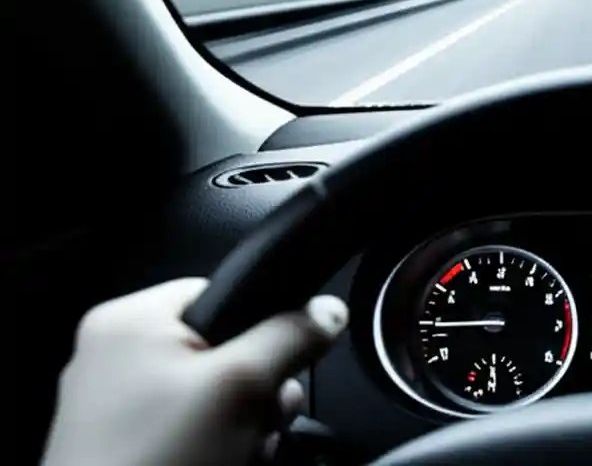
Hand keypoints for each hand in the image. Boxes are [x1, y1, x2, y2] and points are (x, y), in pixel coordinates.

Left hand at [41, 278, 347, 465]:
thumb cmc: (159, 458)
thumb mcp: (241, 387)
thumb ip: (289, 337)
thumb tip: (328, 310)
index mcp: (127, 320)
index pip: (220, 292)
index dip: (262, 325)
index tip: (279, 364)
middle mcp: (113, 354)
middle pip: (222, 346)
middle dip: (257, 387)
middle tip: (261, 417)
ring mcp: (115, 404)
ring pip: (210, 392)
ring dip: (244, 420)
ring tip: (243, 448)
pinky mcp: (124, 444)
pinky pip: (188, 425)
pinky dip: (216, 442)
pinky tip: (226, 460)